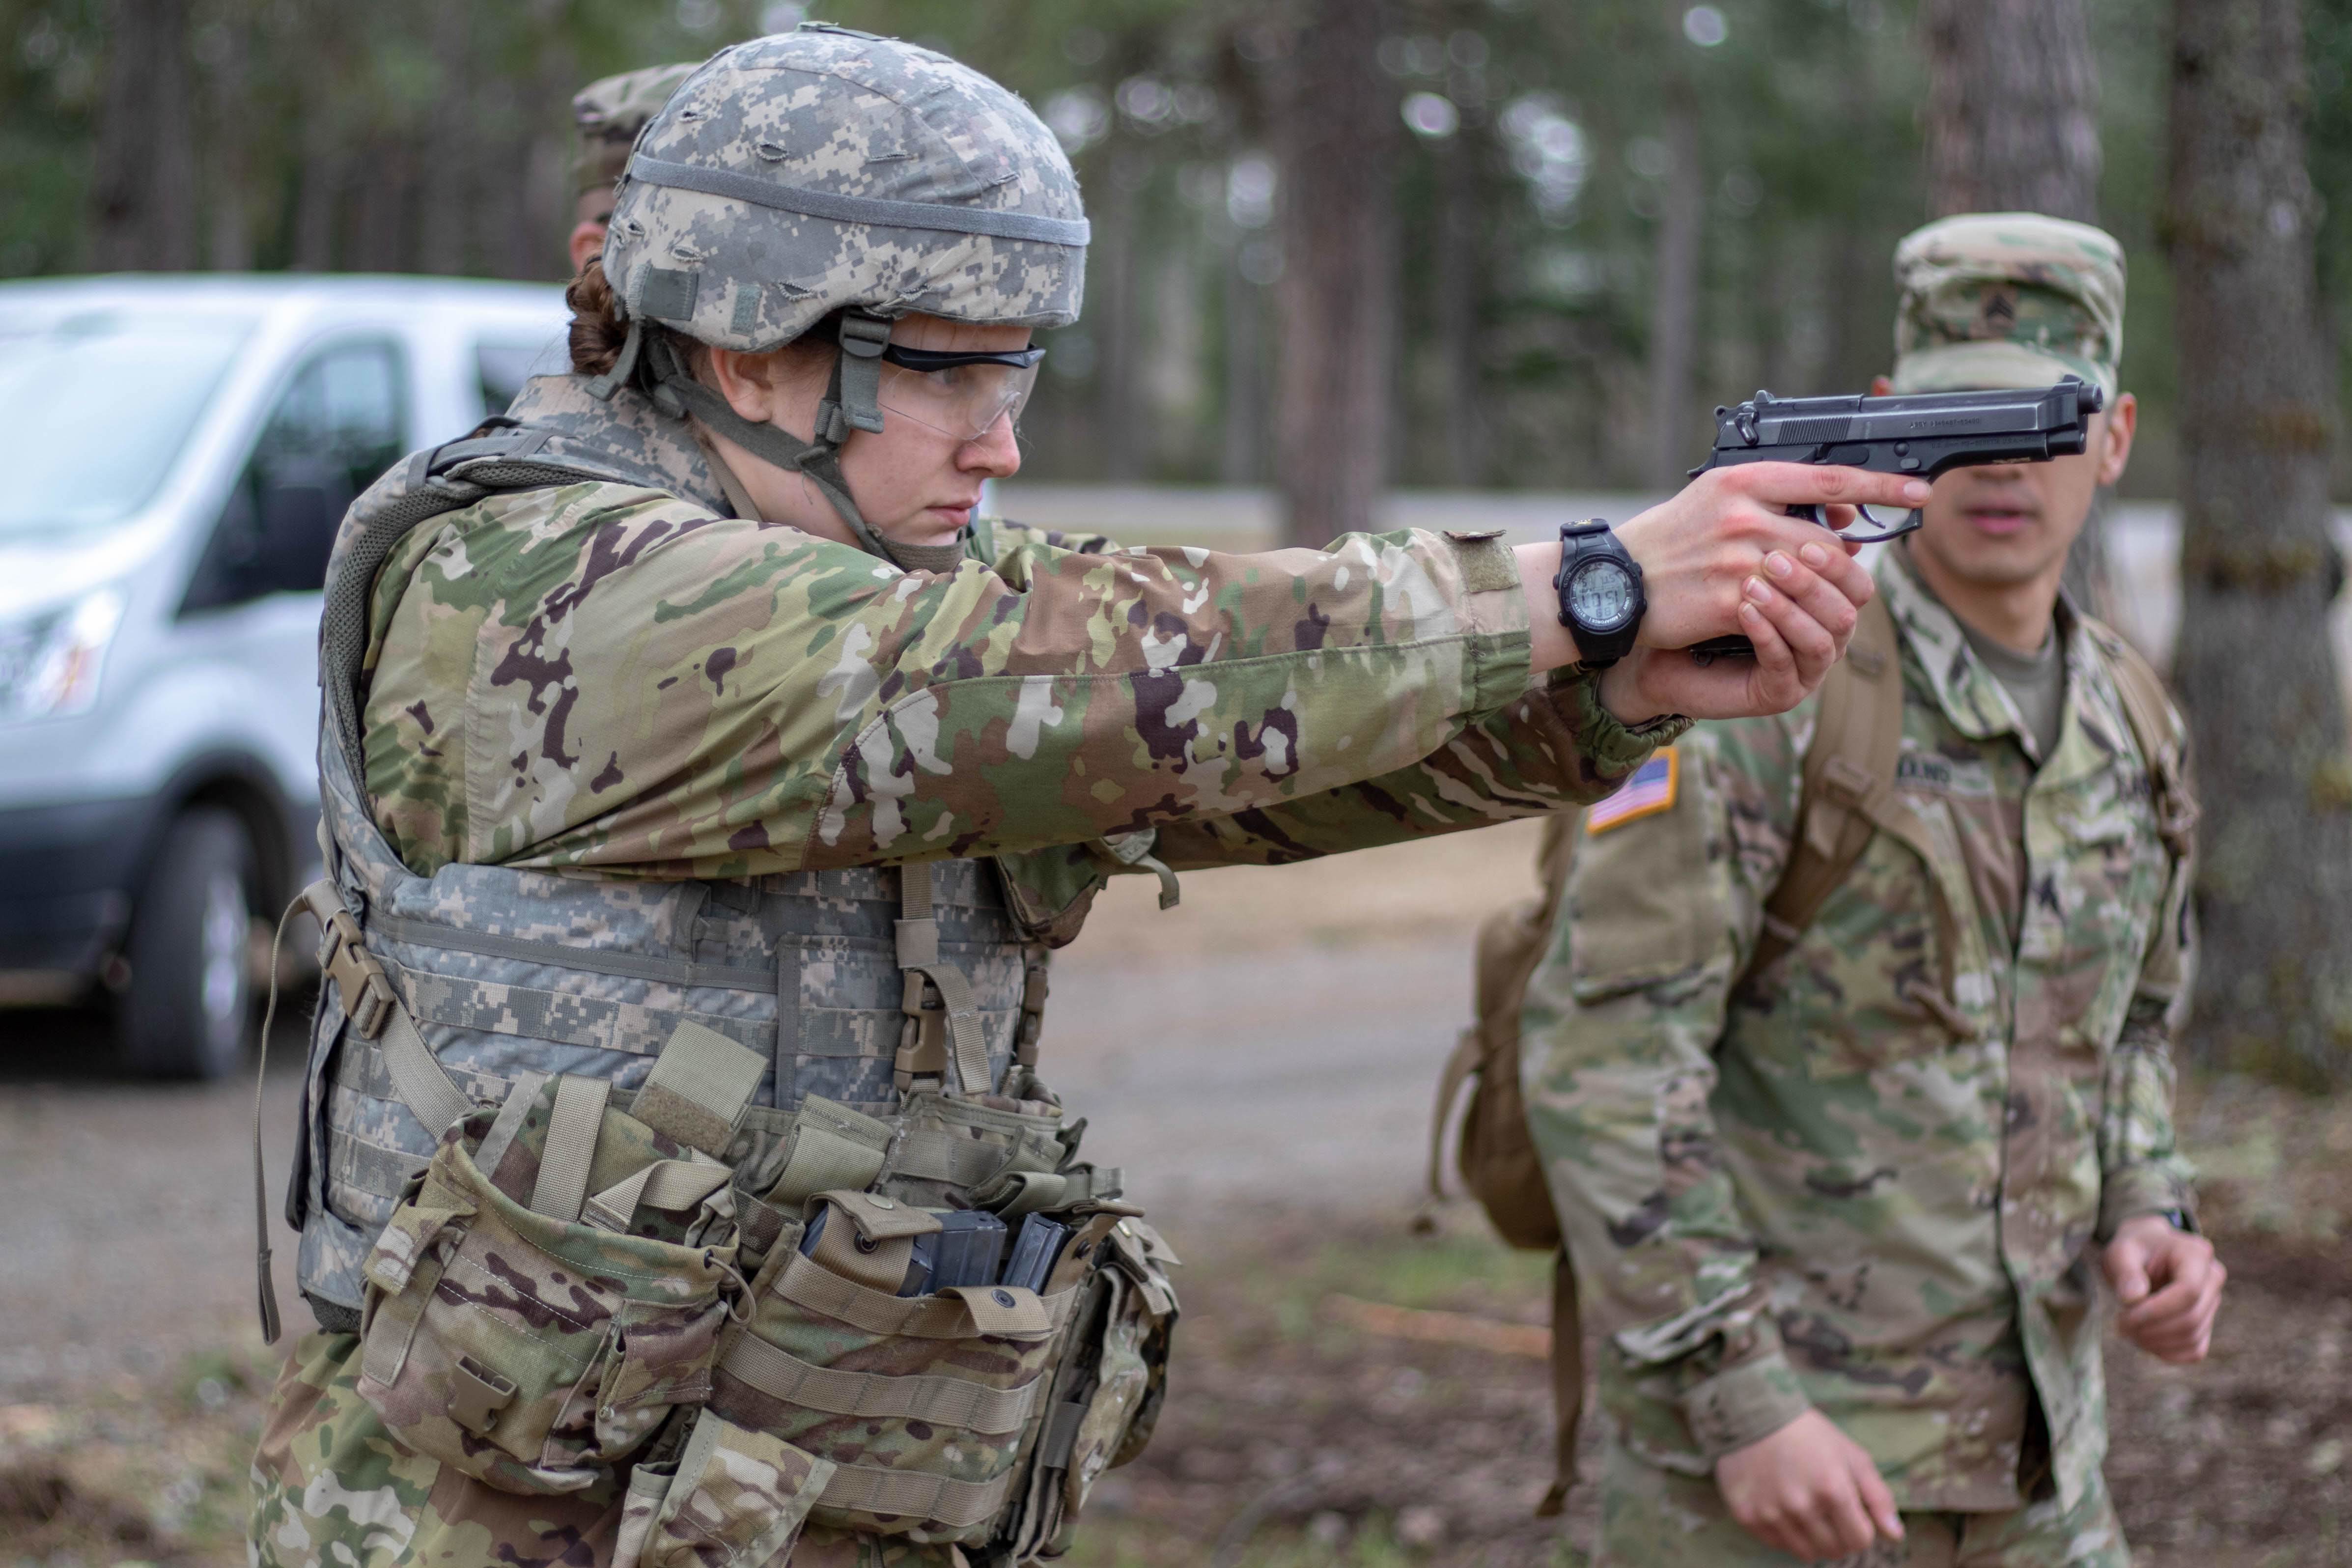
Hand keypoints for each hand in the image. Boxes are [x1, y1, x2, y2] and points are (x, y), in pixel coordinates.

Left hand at [1595, 549, 1850, 721]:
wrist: (1658, 637)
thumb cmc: (1699, 592)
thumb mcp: (1740, 552)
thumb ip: (1781, 531)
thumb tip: (1828, 502)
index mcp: (1824, 602)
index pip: (1856, 580)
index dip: (1839, 557)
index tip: (1807, 534)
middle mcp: (1824, 635)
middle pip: (1848, 609)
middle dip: (1815, 582)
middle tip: (1776, 558)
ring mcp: (1805, 668)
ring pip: (1823, 639)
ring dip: (1791, 608)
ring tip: (1753, 584)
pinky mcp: (1779, 692)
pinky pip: (1785, 663)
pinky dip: (1767, 634)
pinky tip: (1743, 610)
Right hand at [1615, 463, 1926, 652]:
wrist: (1613, 582)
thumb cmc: (1666, 542)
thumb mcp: (1718, 501)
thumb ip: (1776, 501)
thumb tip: (1839, 511)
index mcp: (1744, 479)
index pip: (1831, 476)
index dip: (1882, 485)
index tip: (1919, 492)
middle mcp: (1745, 512)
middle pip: (1828, 538)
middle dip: (1849, 566)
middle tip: (1858, 583)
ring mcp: (1738, 555)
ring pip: (1813, 577)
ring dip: (1826, 596)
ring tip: (1828, 608)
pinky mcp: (1730, 597)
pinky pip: (1783, 608)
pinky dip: (1790, 615)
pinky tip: (1786, 621)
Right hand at [1714, 1409, 1902, 1562]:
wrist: (1754, 1415)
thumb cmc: (1811, 1435)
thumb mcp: (1852, 1456)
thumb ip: (1878, 1497)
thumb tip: (1895, 1535)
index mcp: (1832, 1490)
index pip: (1860, 1541)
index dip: (1862, 1529)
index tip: (1851, 1512)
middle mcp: (1801, 1506)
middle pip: (1835, 1551)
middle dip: (1839, 1536)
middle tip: (1828, 1511)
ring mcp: (1772, 1513)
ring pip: (1807, 1554)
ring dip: (1813, 1538)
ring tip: (1807, 1510)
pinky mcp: (1748, 1516)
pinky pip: (1778, 1545)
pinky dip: (1786, 1533)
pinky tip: (1783, 1507)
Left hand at [2103, 1214, 2224, 1362]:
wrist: (2145, 1254)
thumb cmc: (2134, 1251)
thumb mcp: (2121, 1252)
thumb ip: (2125, 1272)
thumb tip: (2132, 1299)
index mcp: (2196, 1254)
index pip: (2189, 1291)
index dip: (2156, 1311)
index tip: (2125, 1316)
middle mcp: (2212, 1278)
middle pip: (2191, 1317)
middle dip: (2151, 1328)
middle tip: (2120, 1325)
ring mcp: (2213, 1303)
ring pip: (2192, 1337)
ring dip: (2156, 1342)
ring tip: (2128, 1330)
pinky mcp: (2206, 1323)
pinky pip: (2194, 1350)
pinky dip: (2167, 1352)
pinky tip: (2144, 1339)